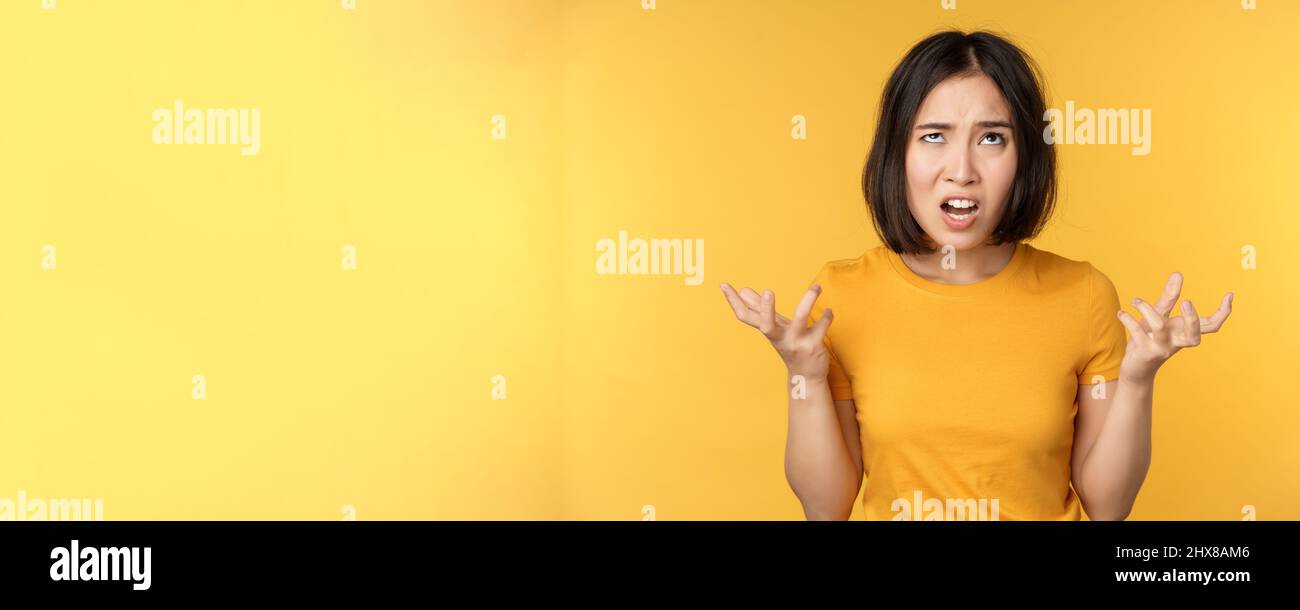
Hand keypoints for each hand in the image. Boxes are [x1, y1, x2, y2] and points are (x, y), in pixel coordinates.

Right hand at [720, 282, 832, 380]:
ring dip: (808, 301)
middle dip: (767, 309)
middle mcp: (779, 337)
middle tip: (769, 291)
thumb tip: (743, 291)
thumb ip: (760, 309)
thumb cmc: (789, 345)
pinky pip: (821, 327)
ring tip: (816, 287)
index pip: (745, 316)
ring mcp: (796, 342)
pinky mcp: (813, 346)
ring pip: (801, 319)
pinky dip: (827, 317)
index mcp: (768, 331)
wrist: (806, 376)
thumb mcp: (774, 328)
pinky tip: (828, 311)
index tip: (724, 285)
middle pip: (766, 325)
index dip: (733, 301)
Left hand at [1116, 272, 1232, 383]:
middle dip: (1192, 319)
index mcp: (1184, 332)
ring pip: (1160, 328)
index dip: (1223, 312)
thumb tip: (1178, 274)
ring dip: (1147, 310)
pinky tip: (1121, 313)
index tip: (1230, 295)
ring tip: (1135, 301)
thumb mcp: (1159, 316)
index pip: (1211, 325)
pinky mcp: (1144, 353)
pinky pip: (1137, 333)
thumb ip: (1169, 297)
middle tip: (1187, 301)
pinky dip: (1128, 319)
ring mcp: (1161, 349)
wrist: (1135, 369)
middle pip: (1194, 335)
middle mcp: (1177, 342)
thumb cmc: (1149, 339)